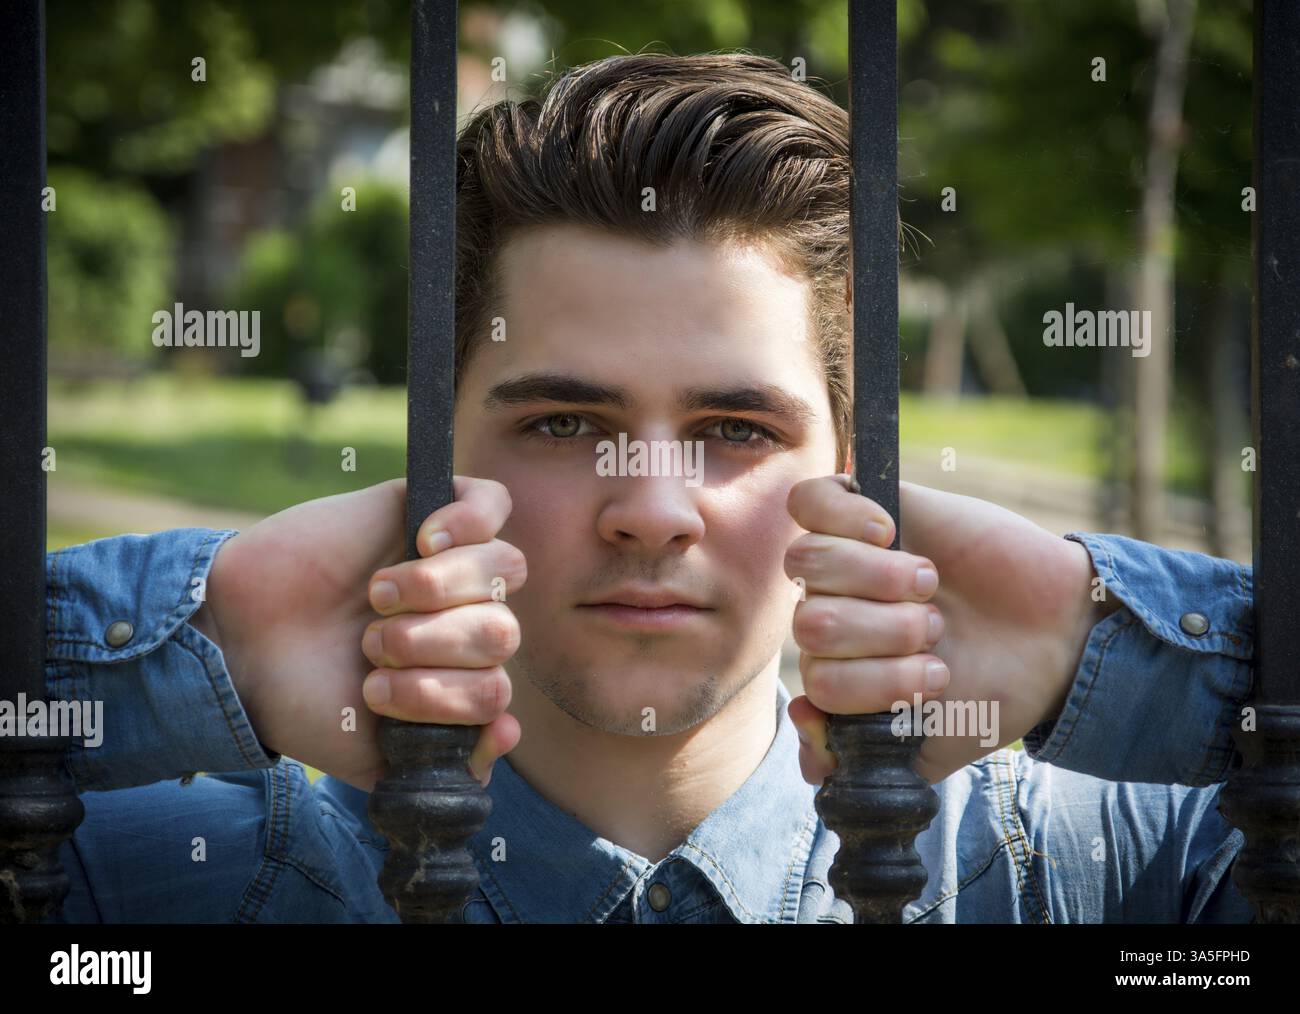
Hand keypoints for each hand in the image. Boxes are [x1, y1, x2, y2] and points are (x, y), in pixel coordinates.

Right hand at [188, 476, 524, 790]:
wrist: (239, 641)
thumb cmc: (307, 699)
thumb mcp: (372, 755)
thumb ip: (442, 762)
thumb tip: (508, 732)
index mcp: (459, 681)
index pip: (497, 691)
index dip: (442, 699)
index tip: (376, 697)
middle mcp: (464, 622)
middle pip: (503, 630)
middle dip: (433, 647)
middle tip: (371, 646)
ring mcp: (453, 566)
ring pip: (506, 568)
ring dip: (441, 589)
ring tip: (380, 598)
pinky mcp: (428, 510)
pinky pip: (492, 503)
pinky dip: (468, 522)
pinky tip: (425, 541)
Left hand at [784, 475, 1118, 785]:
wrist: (1058, 636)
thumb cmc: (995, 689)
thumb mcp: (936, 745)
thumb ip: (865, 758)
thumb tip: (803, 723)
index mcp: (845, 672)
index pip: (815, 681)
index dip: (873, 685)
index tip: (936, 681)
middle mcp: (840, 616)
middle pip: (810, 622)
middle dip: (882, 634)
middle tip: (937, 631)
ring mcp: (849, 562)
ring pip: (809, 564)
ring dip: (874, 580)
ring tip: (926, 586)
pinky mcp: (869, 508)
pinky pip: (810, 501)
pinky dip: (843, 517)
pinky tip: (888, 532)